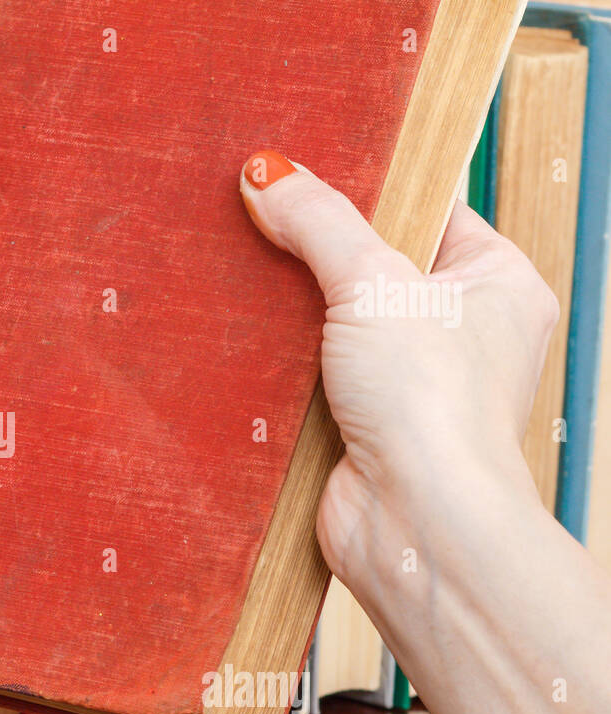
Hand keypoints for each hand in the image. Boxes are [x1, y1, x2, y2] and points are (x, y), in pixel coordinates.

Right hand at [239, 150, 556, 589]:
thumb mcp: (375, 285)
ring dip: (293, 307)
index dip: (372, 187)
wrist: (412, 522)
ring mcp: (409, 379)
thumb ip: (321, 223)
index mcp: (497, 284)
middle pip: (375, 263)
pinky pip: (312, 368)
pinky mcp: (360, 419)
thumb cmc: (434, 405)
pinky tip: (243, 334)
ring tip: (246, 268)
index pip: (431, 210)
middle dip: (320, 249)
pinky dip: (280, 357)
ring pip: (337, 319)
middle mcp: (460, 331)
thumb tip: (268, 175)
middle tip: (265, 210)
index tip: (312, 164)